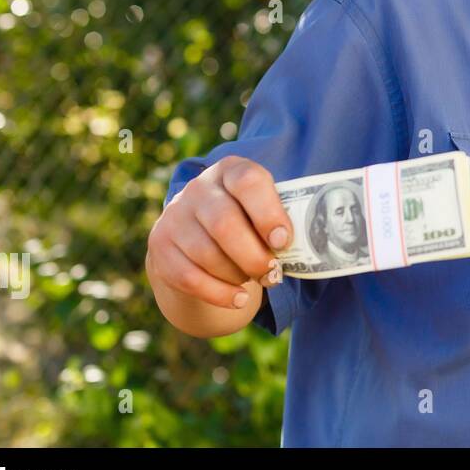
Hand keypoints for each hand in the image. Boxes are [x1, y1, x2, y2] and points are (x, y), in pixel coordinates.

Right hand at [146, 156, 291, 309]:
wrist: (198, 237)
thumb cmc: (246, 222)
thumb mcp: (262, 209)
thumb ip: (281, 220)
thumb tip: (309, 245)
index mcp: (230, 170)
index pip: (248, 181)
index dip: (268, 212)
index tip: (283, 242)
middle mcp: (198, 188)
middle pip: (224, 223)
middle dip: (254, 256)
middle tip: (272, 273)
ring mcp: (174, 216)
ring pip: (207, 254)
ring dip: (238, 275)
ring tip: (255, 281)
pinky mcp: (160, 246)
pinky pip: (190, 277)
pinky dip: (219, 293)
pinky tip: (240, 298)